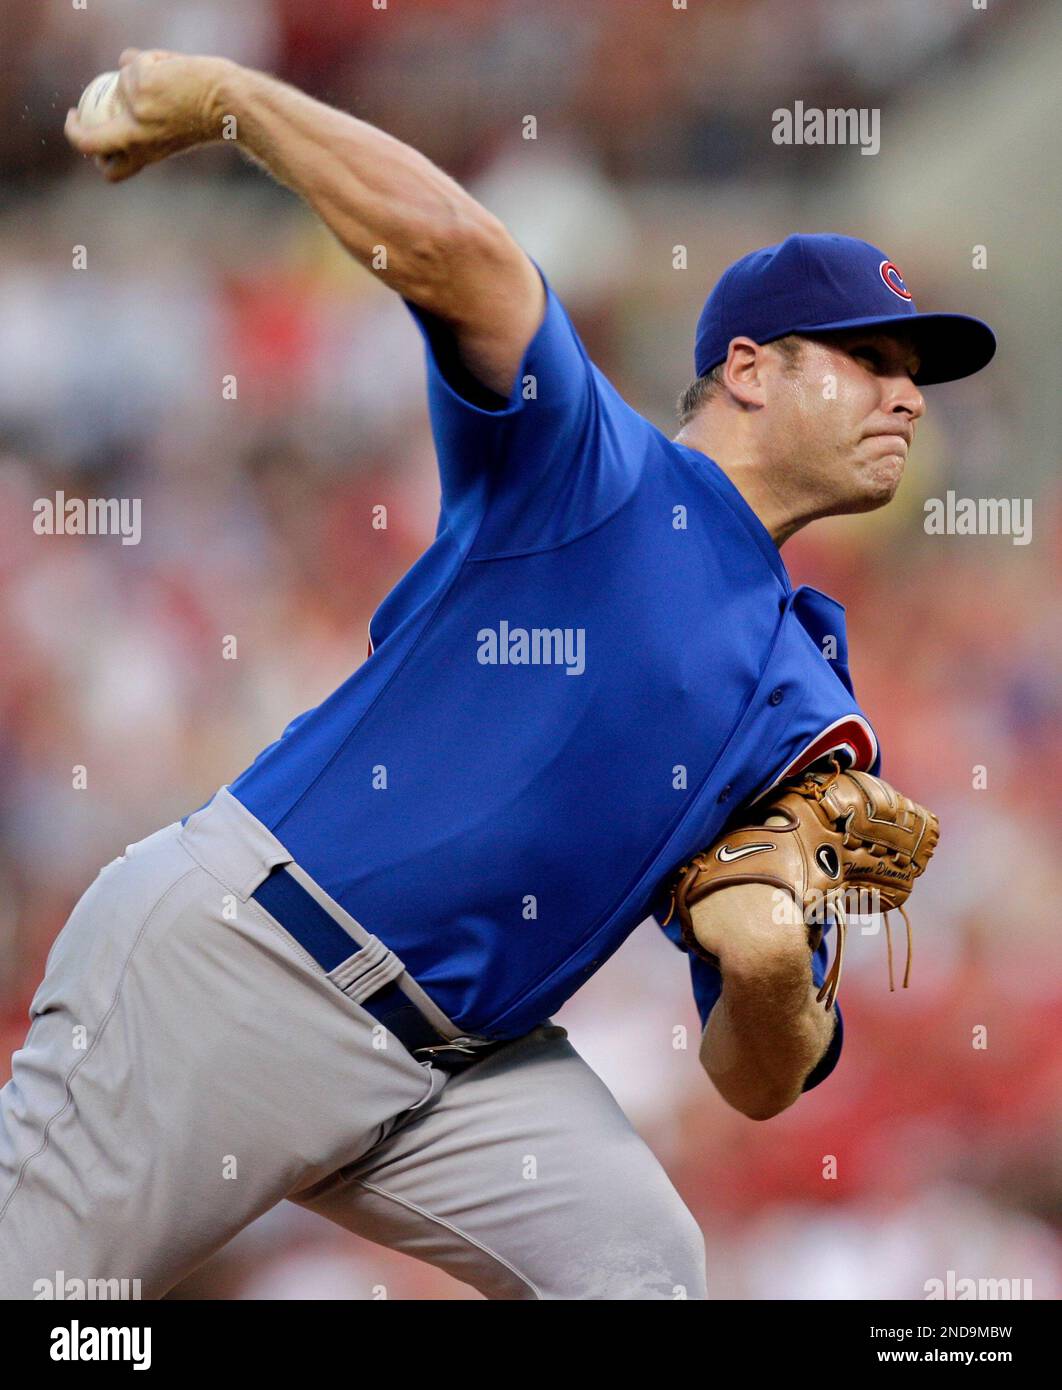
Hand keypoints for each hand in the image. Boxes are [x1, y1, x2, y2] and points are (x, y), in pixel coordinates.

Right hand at [64, 48, 232, 182]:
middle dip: (73, 131)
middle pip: (88, 142)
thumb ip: (149, 114)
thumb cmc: (215, 118)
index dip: (95, 158)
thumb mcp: (177, 127)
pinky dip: (153, 58)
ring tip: (172, 77)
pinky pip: (135, 61)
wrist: (231, 105)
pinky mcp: (137, 84)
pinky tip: (175, 66)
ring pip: (119, 82)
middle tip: (76, 114)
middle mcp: (135, 138)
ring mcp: (133, 110)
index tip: (90, 140)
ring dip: (140, 73)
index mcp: (146, 154)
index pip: (112, 171)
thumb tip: (120, 67)